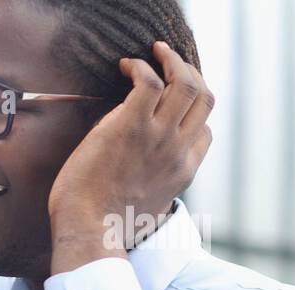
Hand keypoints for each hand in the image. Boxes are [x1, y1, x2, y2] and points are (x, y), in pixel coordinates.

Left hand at [48, 42, 213, 253]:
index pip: (205, 131)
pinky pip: (148, 82)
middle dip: (190, 73)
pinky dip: (141, 67)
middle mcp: (177, 151)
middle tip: (169, 62)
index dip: (192, 111)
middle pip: (203, 98)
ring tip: (154, 53)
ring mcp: (157, 138)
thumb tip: (147, 187)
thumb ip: (156, 192)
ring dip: (170, 60)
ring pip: (185, 83)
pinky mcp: (130, 128)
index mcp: (183, 171)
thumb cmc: (105, 227)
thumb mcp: (148, 214)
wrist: (89, 231)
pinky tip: (126, 67)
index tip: (172, 100)